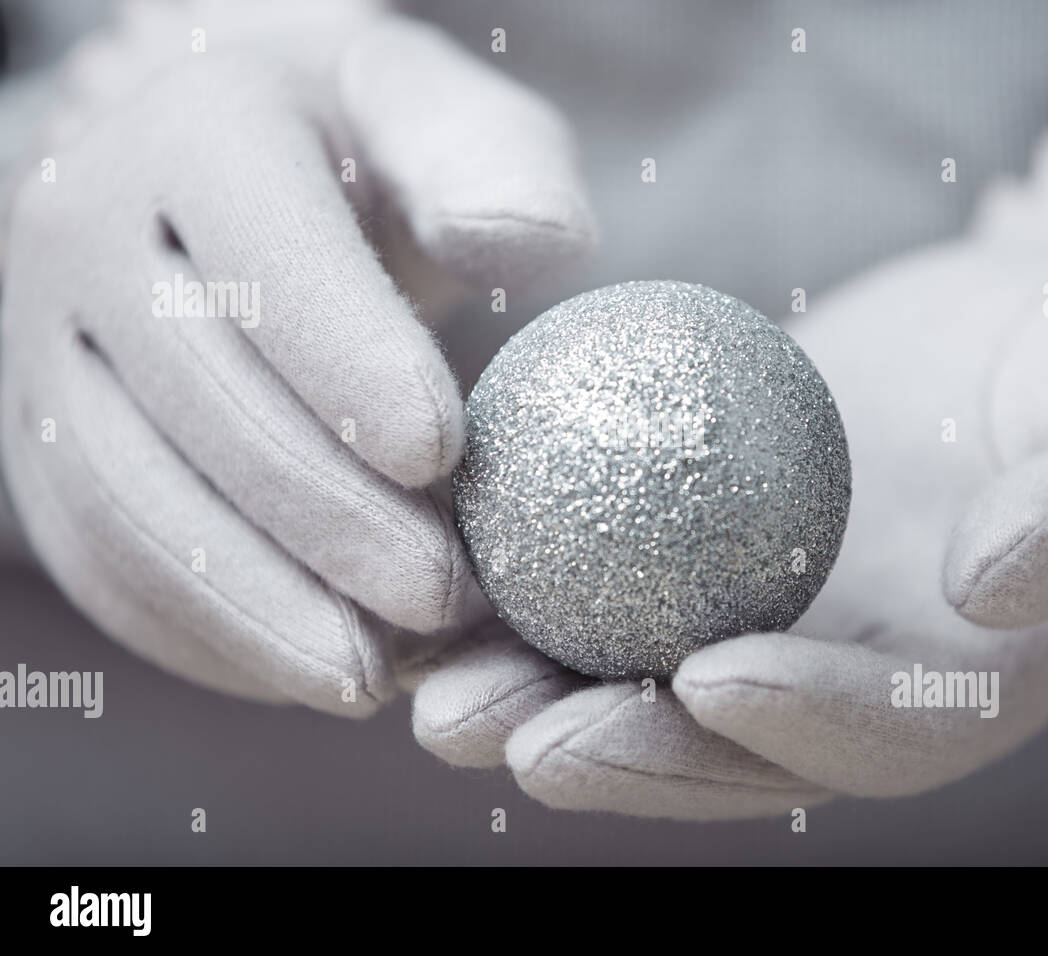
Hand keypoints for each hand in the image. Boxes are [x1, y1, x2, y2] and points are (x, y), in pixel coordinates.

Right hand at [0, 0, 593, 714]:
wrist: (219, 177)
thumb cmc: (362, 153)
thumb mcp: (437, 119)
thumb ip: (491, 163)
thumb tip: (528, 241)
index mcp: (199, 132)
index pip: (266, 255)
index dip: (350, 362)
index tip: (444, 457)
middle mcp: (88, 235)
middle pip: (200, 398)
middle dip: (327, 516)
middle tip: (443, 600)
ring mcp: (47, 349)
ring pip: (130, 502)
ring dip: (258, 607)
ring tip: (376, 676)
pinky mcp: (46, 444)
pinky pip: (103, 557)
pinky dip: (203, 631)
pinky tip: (303, 669)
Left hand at [411, 95, 1047, 815]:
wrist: (1033, 333)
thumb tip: (996, 579)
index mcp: (964, 685)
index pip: (885, 732)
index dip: (801, 721)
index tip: (711, 679)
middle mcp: (850, 679)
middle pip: (734, 748)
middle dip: (624, 755)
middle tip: (515, 736)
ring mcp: (770, 623)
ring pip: (645, 689)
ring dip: (537, 703)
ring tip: (434, 695)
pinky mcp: (705, 558)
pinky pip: (609, 588)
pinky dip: (524, 599)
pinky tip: (439, 582)